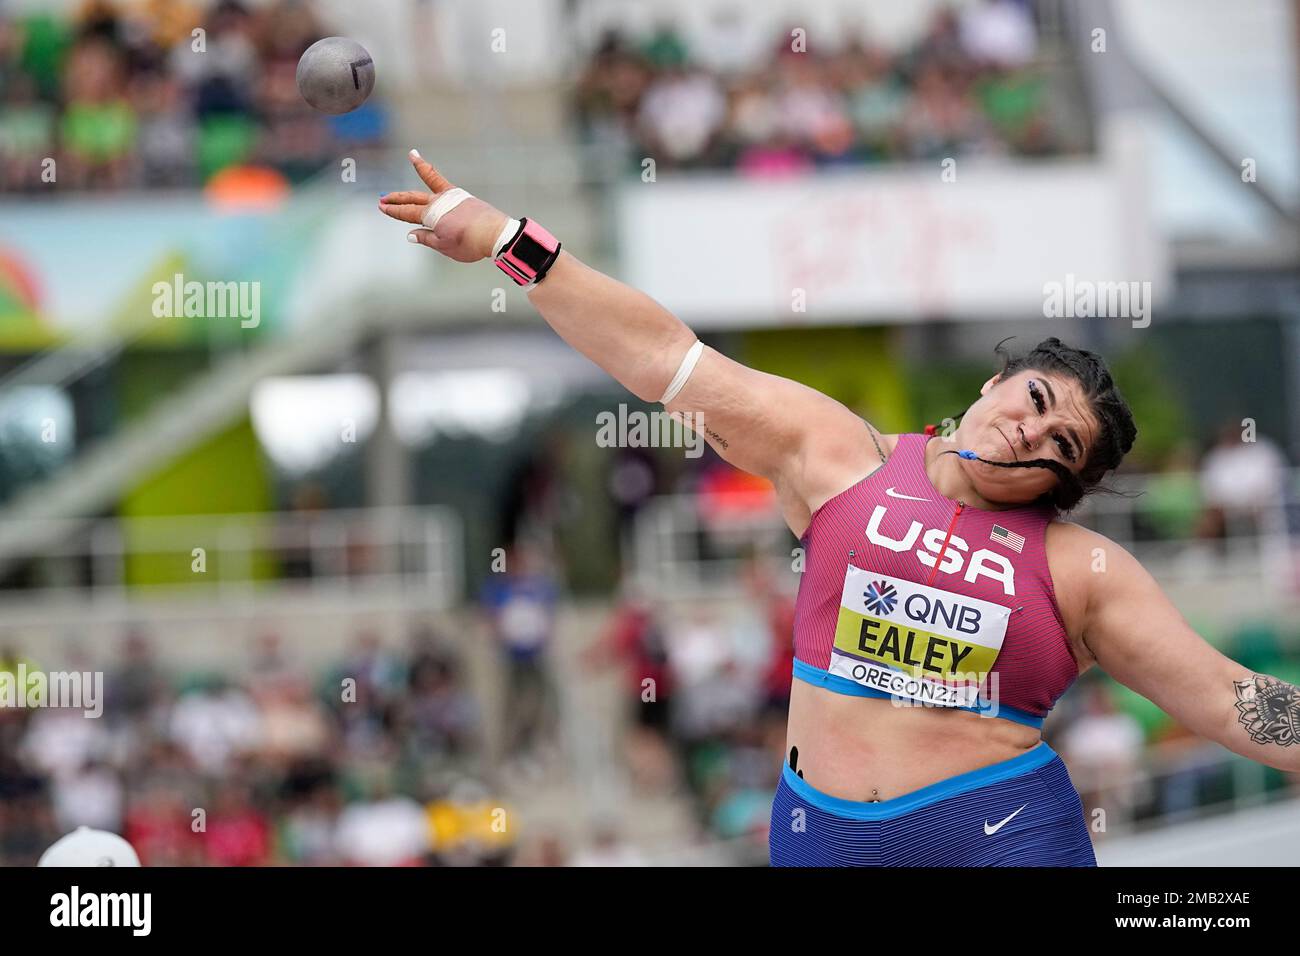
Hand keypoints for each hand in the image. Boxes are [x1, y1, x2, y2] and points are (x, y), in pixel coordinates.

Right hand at [378, 149, 508, 261]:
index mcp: (431, 216)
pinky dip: (430, 169)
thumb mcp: (445, 246)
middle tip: (382, 200)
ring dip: (419, 169)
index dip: (394, 211)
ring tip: (412, 156)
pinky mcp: (460, 195)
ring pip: (428, 181)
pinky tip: (421, 161)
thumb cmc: (470, 244)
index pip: (407, 213)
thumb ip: (426, 238)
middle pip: (412, 199)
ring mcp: (449, 197)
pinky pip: (441, 180)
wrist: (494, 234)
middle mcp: (437, 203)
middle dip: (397, 199)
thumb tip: (411, 234)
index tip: (382, 208)